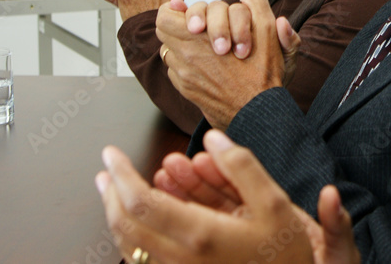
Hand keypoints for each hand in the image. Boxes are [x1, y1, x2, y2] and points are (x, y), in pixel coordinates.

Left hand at [97, 131, 357, 263]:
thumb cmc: (285, 258)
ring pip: (130, 246)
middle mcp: (181, 259)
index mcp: (200, 235)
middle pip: (125, 225)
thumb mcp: (275, 204)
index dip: (120, 174)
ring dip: (118, 214)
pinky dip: (134, 237)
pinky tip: (139, 222)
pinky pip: (145, 260)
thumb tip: (214, 139)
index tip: (112, 154)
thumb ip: (242, 166)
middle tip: (105, 172)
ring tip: (115, 192)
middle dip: (110, 194)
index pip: (139, 201)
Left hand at [173, 0, 302, 77]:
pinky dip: (185, 63)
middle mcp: (185, 56)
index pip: (165, 14)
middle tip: (199, 25)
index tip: (187, 9)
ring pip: (169, 48)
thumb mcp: (266, 30)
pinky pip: (175, 70)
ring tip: (204, 44)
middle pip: (164, 29)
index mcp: (198, 37)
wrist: (257, 114)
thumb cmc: (262, 76)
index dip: (177, 9)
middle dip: (180, 23)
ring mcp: (183, 75)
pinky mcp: (186, 90)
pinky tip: (206, 64)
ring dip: (183, 43)